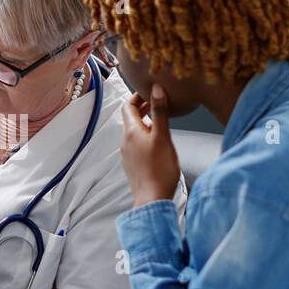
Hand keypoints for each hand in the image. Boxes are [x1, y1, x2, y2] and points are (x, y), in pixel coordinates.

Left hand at [119, 84, 181, 207]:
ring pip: (134, 131)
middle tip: (157, 102)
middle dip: (142, 108)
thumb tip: (156, 89)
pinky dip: (145, 135)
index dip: (138, 96)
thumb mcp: (163, 136)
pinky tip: (157, 141)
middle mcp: (125, 141)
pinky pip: (136, 143)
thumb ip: (159, 112)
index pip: (128, 106)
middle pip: (130, 118)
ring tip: (160, 119)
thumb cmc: (160, 169)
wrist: (152, 200)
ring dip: (145, 121)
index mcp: (131, 132)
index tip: (151, 91)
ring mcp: (127, 153)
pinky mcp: (133, 163)